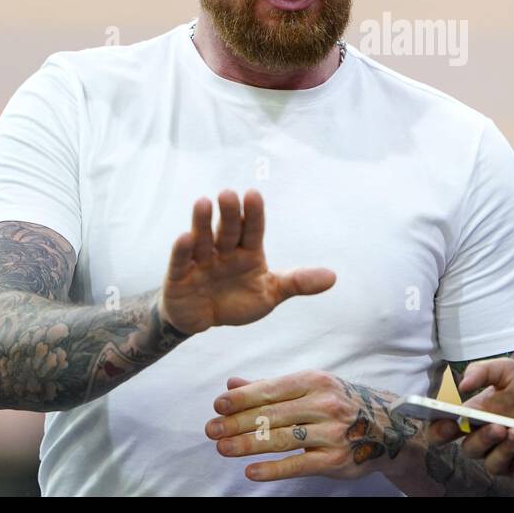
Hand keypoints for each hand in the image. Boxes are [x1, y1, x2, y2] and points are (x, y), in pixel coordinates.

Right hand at [160, 189, 335, 335]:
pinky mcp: (179, 276)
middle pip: (228, 230)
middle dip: (230, 214)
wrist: (202, 318)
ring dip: (202, 222)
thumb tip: (334, 277)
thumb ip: (297, 283)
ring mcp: (201, 262)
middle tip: (229, 194)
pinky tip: (185, 236)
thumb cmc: (237, 300)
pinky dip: (182, 250)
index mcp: (248, 252)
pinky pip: (180, 261)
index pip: (253, 230)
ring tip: (204, 202)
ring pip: (203, 239)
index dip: (254, 214)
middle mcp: (224, 251)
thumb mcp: (270, 294)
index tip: (254, 194)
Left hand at [204, 371, 415, 481]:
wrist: (388, 428)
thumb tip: (232, 385)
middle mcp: (324, 404)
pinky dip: (273, 468)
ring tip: (223, 448)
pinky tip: (251, 471)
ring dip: (248, 445)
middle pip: (273, 415)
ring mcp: (331, 432)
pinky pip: (298, 464)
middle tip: (212, 430)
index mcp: (316, 381)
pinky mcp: (334, 459)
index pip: (272, 389)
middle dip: (238, 423)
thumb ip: (270, 387)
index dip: (243, 398)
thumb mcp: (310, 387)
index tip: (218, 405)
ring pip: (282, 439)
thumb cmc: (340, 403)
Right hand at [426, 358, 513, 483]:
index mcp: (478, 417)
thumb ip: (484, 371)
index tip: (446, 423)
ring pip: (493, 466)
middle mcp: (489, 441)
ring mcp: (509, 458)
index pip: (447, 431)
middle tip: (499, 427)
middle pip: (469, 450)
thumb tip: (461, 385)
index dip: (439, 431)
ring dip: (504, 451)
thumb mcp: (510, 370)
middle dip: (482, 439)